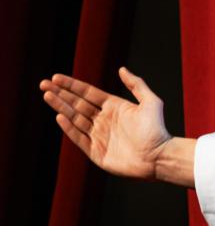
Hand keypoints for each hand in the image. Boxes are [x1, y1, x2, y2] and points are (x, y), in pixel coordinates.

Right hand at [39, 67, 172, 180]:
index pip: (88, 93)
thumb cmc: (157, 129)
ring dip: (61, 107)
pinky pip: (79, 138)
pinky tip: (60, 116)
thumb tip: (121, 69)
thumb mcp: (150, 102)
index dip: (72, 85)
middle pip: (78, 104)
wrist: (159, 156)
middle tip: (43, 84)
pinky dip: (69, 128)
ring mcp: (99, 136)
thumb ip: (136, 85)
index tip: (56, 78)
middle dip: (60, 94)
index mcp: (114, 107)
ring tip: (47, 95)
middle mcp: (104, 121)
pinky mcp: (97, 152)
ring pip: (75, 119)